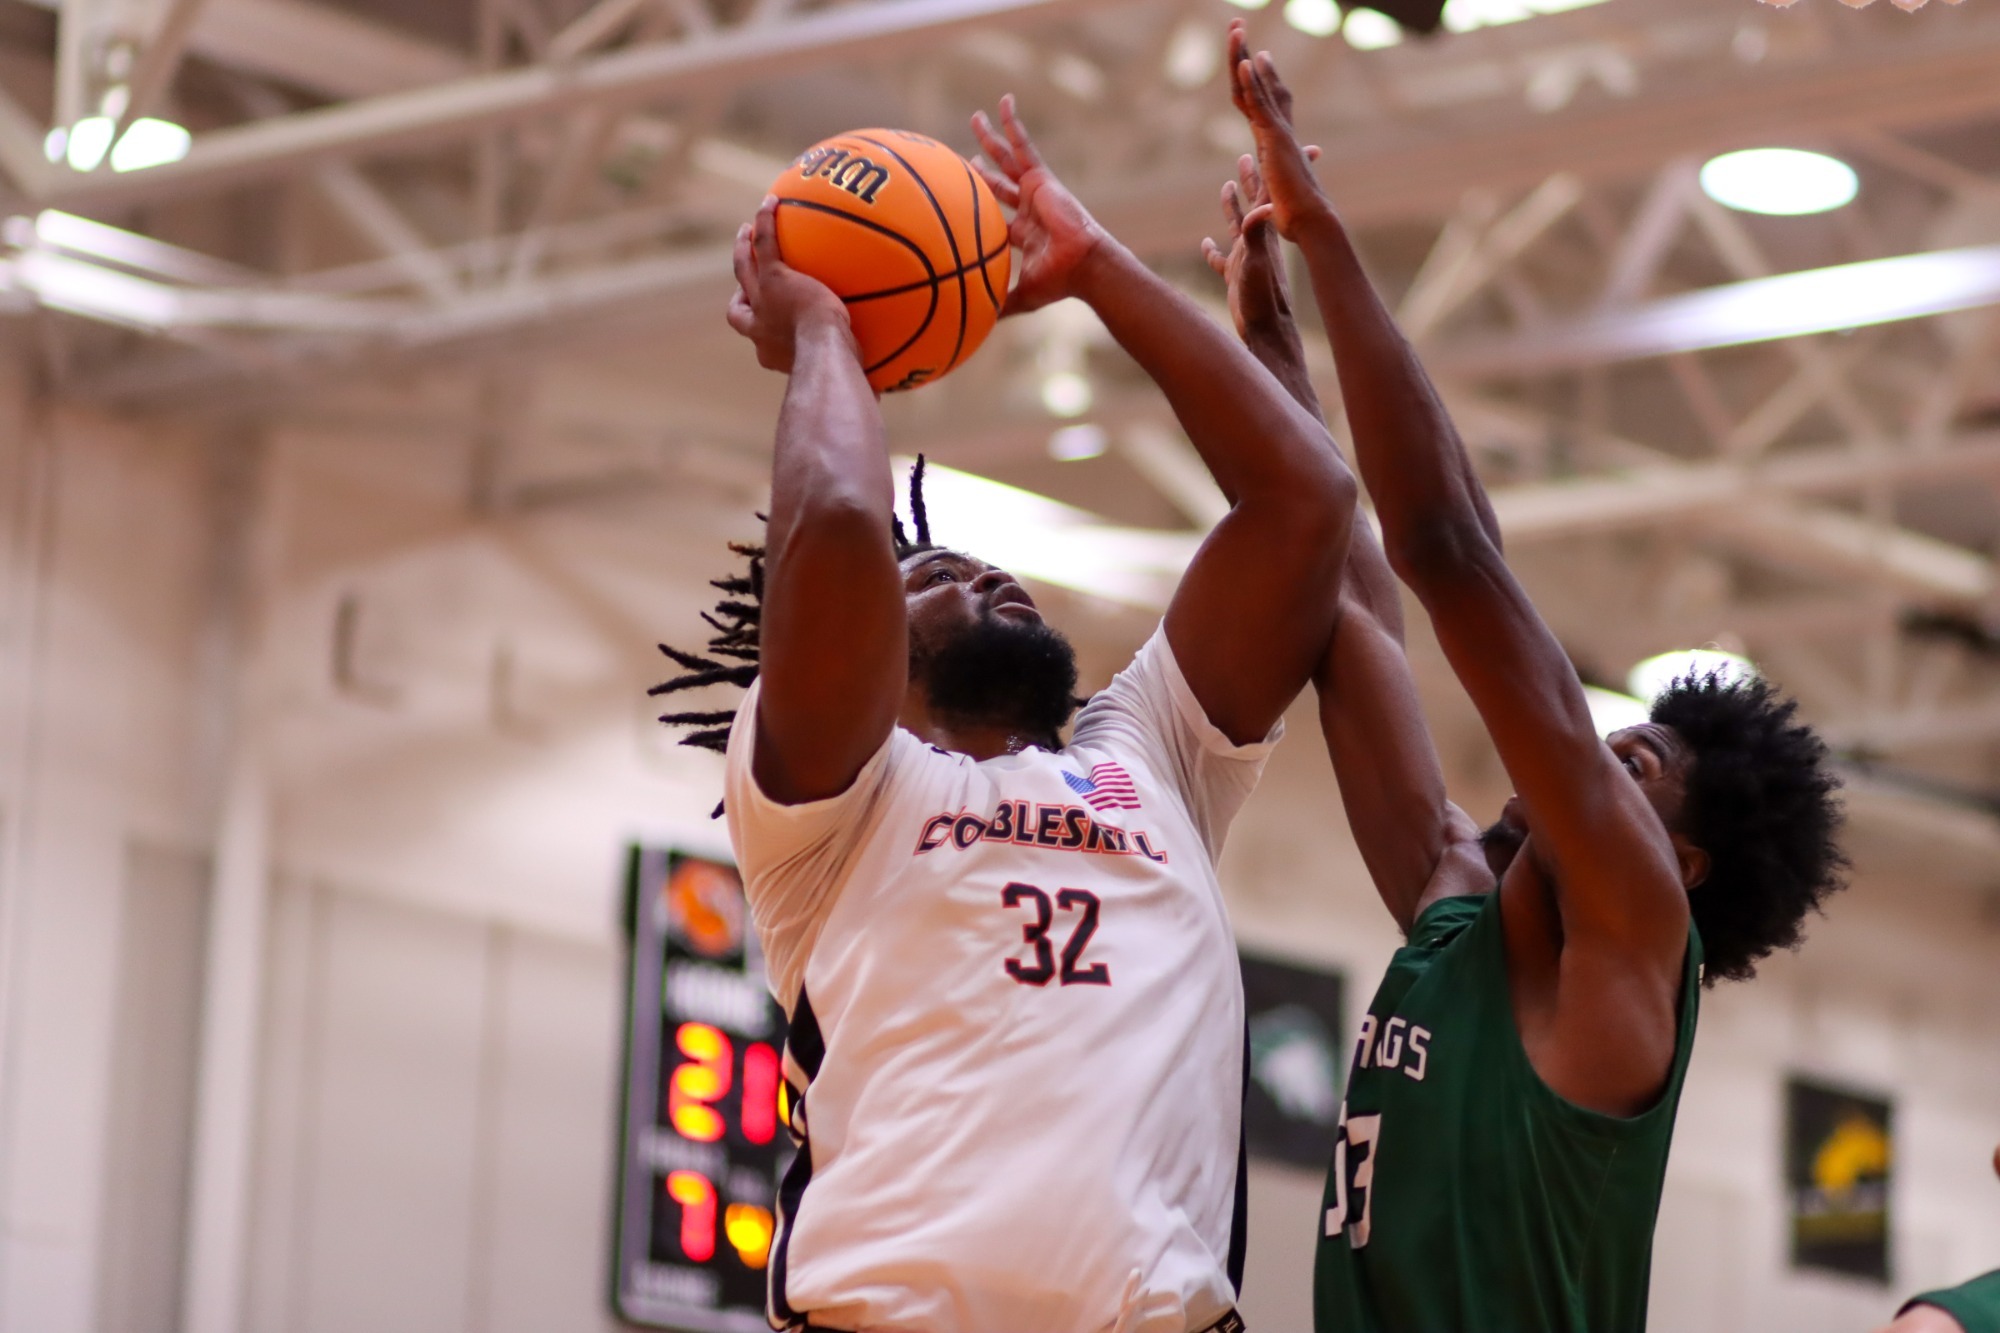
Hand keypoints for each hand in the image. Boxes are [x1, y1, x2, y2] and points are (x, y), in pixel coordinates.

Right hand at [725, 195, 854, 373]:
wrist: (825, 354)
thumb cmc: (838, 374)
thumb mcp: (842, 377)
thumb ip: (852, 379)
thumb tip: (880, 398)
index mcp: (770, 351)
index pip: (756, 335)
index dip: (754, 323)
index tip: (761, 313)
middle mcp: (759, 327)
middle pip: (738, 305)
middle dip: (740, 286)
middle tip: (745, 268)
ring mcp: (763, 300)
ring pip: (743, 267)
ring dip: (743, 248)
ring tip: (748, 229)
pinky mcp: (775, 278)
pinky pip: (766, 243)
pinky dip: (765, 222)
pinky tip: (771, 202)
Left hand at [971, 95, 1107, 315]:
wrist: (1084, 266)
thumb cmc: (1059, 283)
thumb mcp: (1023, 296)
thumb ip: (1000, 305)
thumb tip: (976, 326)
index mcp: (1025, 233)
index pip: (998, 217)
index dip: (982, 208)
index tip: (964, 198)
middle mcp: (1029, 208)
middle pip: (999, 183)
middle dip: (983, 169)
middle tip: (966, 156)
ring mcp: (1036, 191)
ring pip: (1007, 160)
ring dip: (991, 140)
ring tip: (976, 119)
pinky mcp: (1043, 178)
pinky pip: (1024, 145)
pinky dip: (1013, 124)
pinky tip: (1002, 103)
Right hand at [1201, 152, 1310, 342]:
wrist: (1265, 330)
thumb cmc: (1263, 298)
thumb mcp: (1256, 262)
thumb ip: (1256, 234)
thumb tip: (1263, 207)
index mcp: (1264, 232)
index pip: (1272, 193)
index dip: (1282, 171)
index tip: (1306, 148)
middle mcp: (1257, 240)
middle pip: (1253, 201)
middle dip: (1252, 178)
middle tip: (1249, 154)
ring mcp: (1245, 257)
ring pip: (1236, 224)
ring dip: (1231, 206)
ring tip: (1227, 185)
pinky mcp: (1234, 277)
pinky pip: (1220, 258)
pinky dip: (1212, 250)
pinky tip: (1205, 244)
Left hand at [1226, 20, 1328, 239]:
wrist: (1310, 220)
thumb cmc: (1296, 215)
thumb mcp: (1276, 199)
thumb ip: (1270, 196)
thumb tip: (1274, 206)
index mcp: (1277, 140)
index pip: (1264, 103)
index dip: (1259, 80)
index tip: (1254, 57)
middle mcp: (1278, 130)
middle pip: (1260, 85)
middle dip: (1247, 55)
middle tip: (1237, 26)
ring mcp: (1277, 132)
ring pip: (1257, 88)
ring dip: (1246, 57)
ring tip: (1236, 29)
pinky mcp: (1275, 140)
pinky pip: (1260, 106)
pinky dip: (1254, 84)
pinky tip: (1246, 63)